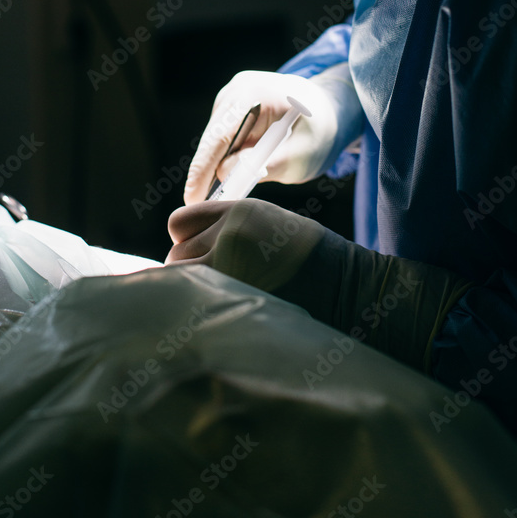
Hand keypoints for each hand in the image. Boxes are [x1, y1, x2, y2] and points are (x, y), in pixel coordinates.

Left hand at [167, 197, 325, 292]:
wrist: (340, 279)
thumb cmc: (300, 254)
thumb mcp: (263, 220)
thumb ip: (223, 227)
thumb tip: (182, 246)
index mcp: (238, 211)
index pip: (179, 222)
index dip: (184, 239)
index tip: (197, 250)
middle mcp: (230, 233)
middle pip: (176, 252)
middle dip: (187, 266)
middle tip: (214, 276)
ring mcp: (230, 265)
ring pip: (182, 278)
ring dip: (192, 287)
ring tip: (221, 291)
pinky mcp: (235, 294)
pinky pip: (196, 299)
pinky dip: (200, 305)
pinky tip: (220, 306)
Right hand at [184, 71, 340, 204]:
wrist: (329, 110)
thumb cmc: (320, 132)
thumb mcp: (303, 155)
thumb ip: (268, 165)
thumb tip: (224, 174)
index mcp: (254, 94)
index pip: (219, 136)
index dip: (202, 170)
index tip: (192, 200)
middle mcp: (236, 91)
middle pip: (212, 140)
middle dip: (209, 174)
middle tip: (212, 209)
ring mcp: (231, 97)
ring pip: (216, 143)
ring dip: (226, 166)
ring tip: (251, 179)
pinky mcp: (230, 108)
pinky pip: (223, 141)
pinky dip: (231, 158)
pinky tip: (248, 167)